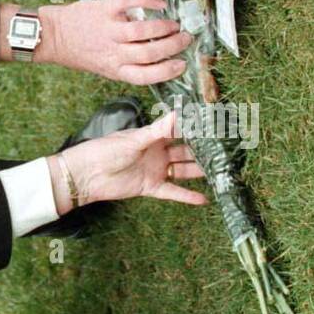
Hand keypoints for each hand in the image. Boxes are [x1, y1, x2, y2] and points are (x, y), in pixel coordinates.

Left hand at [36, 0, 191, 84]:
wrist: (51, 36)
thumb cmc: (78, 52)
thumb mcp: (102, 66)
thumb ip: (125, 63)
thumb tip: (156, 55)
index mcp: (113, 69)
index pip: (144, 76)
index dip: (167, 72)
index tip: (182, 64)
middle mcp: (112, 52)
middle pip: (150, 53)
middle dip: (173, 46)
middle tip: (185, 38)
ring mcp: (109, 30)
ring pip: (144, 31)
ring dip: (164, 27)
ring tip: (174, 24)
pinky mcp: (104, 9)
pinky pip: (131, 1)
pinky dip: (149, 0)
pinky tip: (159, 3)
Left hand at [52, 109, 207, 209]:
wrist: (86, 175)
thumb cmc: (106, 150)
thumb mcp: (135, 139)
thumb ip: (159, 129)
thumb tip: (180, 114)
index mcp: (153, 136)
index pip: (180, 130)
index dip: (198, 128)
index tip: (218, 125)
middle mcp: (157, 152)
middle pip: (186, 151)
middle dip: (204, 150)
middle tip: (227, 150)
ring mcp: (155, 170)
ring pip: (183, 170)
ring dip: (199, 171)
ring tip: (221, 172)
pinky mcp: (150, 187)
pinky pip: (172, 192)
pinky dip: (187, 196)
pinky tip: (204, 199)